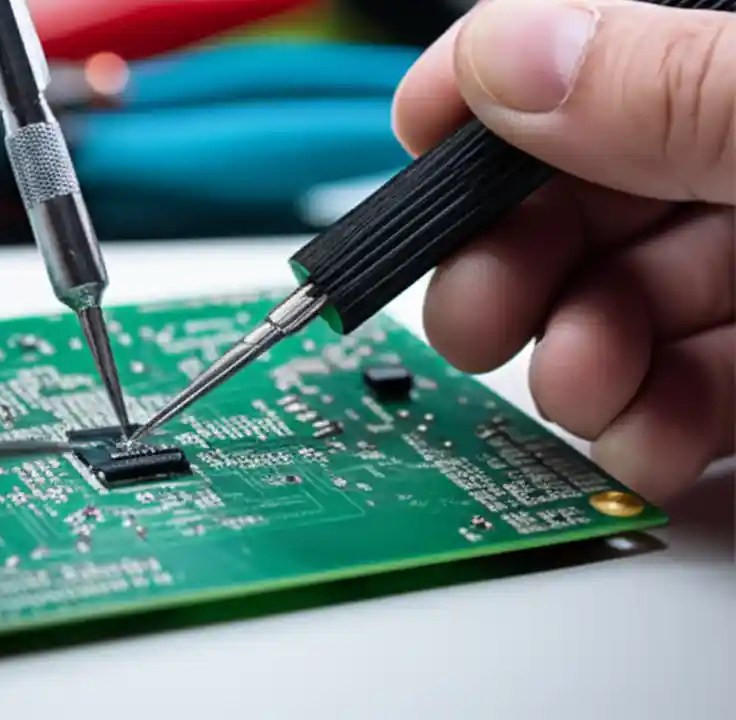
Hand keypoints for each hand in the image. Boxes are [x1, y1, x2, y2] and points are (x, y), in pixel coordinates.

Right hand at [392, 0, 733, 501]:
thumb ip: (673, 85)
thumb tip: (505, 60)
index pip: (582, 49)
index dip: (482, 92)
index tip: (414, 141)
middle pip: (577, 191)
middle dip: (509, 261)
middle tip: (482, 310)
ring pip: (617, 298)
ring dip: (572, 359)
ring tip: (589, 384)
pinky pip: (684, 387)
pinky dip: (645, 424)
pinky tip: (648, 435)